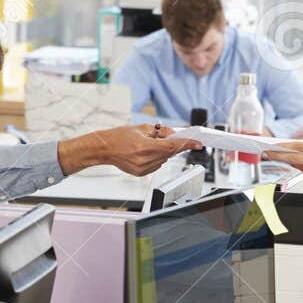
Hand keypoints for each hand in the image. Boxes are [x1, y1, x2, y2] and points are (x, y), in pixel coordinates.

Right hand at [59, 124, 200, 176]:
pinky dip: (156, 158)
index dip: (187, 144)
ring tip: (149, 144)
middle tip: (171, 138)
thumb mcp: (141, 128)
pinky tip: (145, 153)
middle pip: (170, 153)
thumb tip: (174, 134)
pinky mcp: (141, 173)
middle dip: (173, 145)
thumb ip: (160, 131)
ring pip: (164, 160)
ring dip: (163, 151)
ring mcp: (143, 169)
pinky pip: (156, 165)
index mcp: (145, 147)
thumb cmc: (119, 136)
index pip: (173, 146)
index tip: (197, 144)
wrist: (104, 149)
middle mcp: (145, 160)